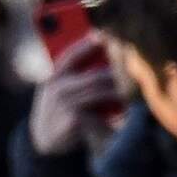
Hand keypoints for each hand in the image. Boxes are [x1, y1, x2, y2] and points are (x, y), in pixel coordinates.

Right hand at [28, 41, 120, 156]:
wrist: (44, 141)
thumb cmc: (58, 110)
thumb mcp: (57, 90)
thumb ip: (73, 76)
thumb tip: (105, 62)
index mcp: (53, 78)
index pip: (71, 56)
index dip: (86, 45)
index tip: (103, 35)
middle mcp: (56, 88)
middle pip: (94, 76)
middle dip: (116, 74)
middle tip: (133, 71)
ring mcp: (64, 104)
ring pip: (100, 93)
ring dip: (118, 94)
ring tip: (131, 94)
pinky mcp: (73, 120)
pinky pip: (99, 115)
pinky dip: (111, 118)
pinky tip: (120, 118)